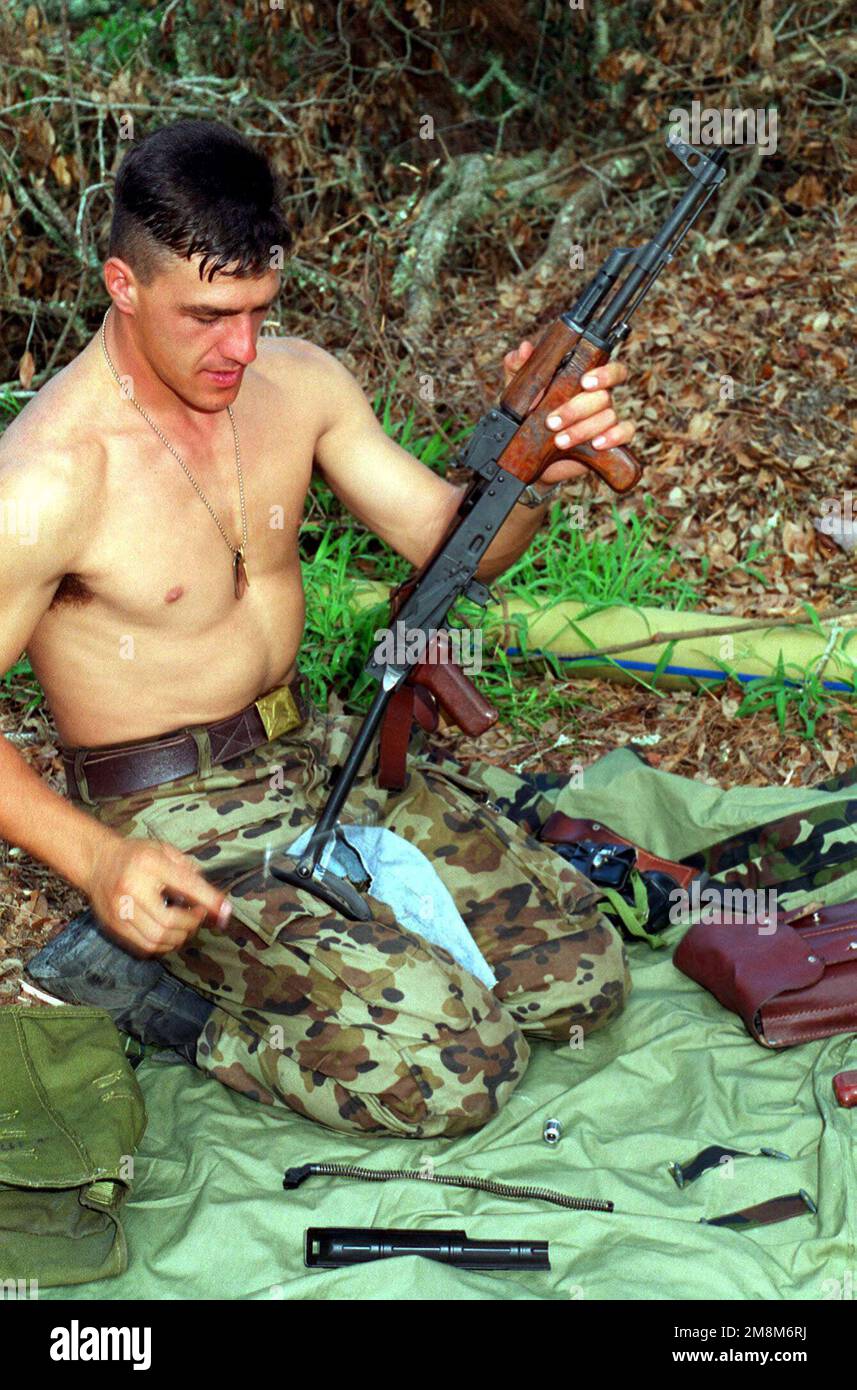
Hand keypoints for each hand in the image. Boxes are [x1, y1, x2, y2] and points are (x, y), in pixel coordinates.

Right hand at [84, 832, 231, 957]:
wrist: (97, 861)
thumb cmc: (136, 855)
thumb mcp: (164, 851)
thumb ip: (190, 871)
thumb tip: (217, 901)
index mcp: (149, 863)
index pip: (186, 885)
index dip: (210, 901)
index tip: (227, 912)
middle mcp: (131, 888)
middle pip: (170, 921)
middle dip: (192, 923)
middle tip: (199, 915)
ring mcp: (119, 910)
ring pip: (157, 939)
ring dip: (179, 937)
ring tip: (184, 924)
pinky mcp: (113, 926)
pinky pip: (144, 946)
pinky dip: (162, 945)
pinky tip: (168, 933)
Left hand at [502, 340, 635, 485]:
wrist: (528, 452)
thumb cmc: (529, 413)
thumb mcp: (519, 389)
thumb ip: (518, 365)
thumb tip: (525, 349)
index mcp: (586, 380)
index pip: (609, 369)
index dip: (604, 374)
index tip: (585, 382)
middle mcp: (600, 398)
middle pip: (603, 397)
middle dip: (576, 410)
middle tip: (551, 422)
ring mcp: (606, 419)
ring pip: (609, 417)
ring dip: (583, 429)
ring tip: (559, 440)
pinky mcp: (611, 441)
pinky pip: (624, 434)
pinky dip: (613, 437)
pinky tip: (596, 444)